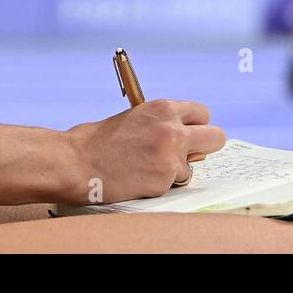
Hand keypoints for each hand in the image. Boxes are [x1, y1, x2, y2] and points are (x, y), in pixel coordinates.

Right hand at [62, 99, 225, 203]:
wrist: (77, 162)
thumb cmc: (97, 140)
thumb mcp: (134, 118)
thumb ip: (161, 124)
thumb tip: (183, 139)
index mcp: (164, 108)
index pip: (202, 113)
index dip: (196, 125)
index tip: (188, 133)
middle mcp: (173, 130)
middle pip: (216, 137)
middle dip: (205, 146)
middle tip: (187, 154)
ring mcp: (171, 157)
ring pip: (193, 166)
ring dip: (176, 170)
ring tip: (146, 168)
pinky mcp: (164, 180)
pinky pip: (173, 184)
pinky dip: (160, 185)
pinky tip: (138, 178)